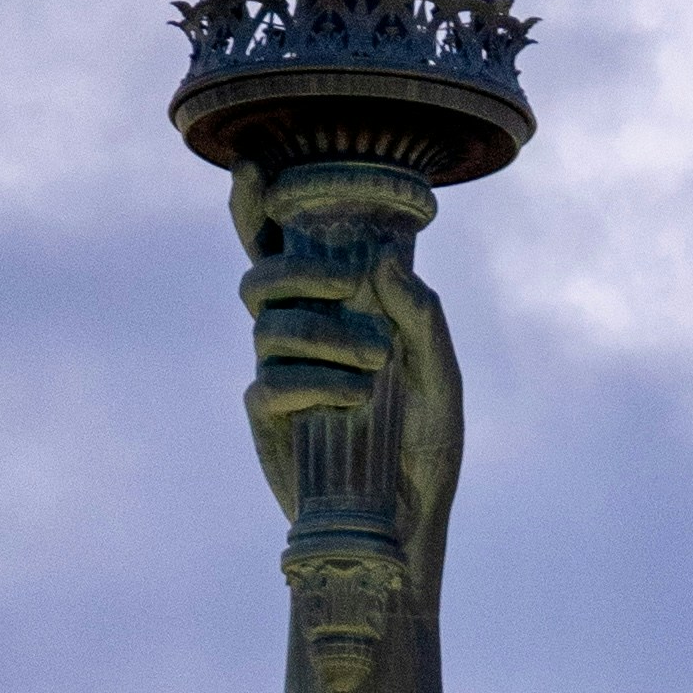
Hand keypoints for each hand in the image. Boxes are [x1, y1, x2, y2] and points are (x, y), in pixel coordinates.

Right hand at [230, 162, 464, 604]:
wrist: (406, 526)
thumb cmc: (424, 450)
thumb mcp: (442, 382)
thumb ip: (423, 321)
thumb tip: (387, 264)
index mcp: (333, 312)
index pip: (280, 247)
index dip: (254, 205)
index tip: (251, 166)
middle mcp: (297, 336)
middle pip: (262, 274)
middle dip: (298, 267)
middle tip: (347, 285)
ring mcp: (277, 377)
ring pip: (268, 324)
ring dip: (321, 332)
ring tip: (372, 363)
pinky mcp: (269, 421)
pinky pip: (270, 382)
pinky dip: (314, 382)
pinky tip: (353, 399)